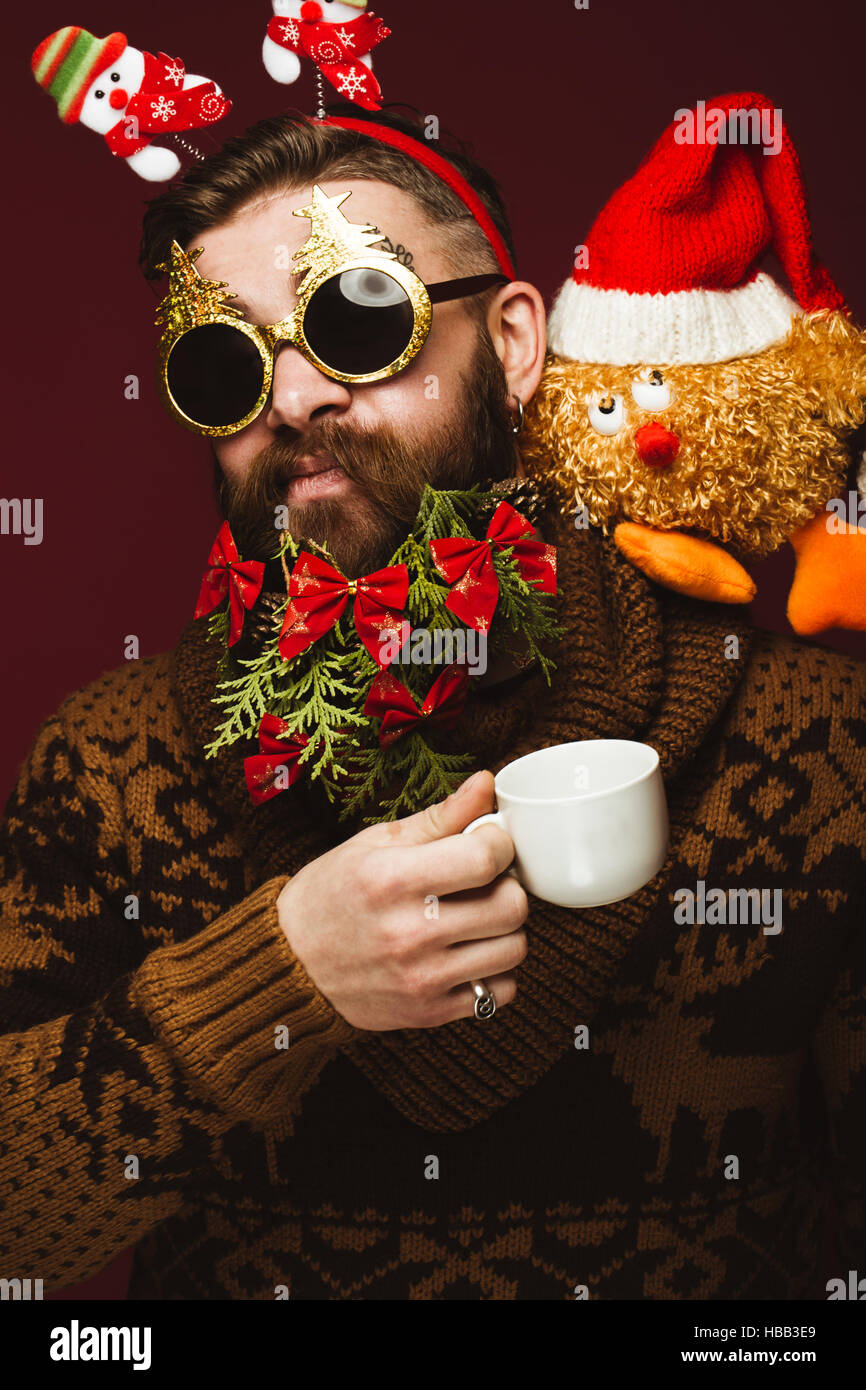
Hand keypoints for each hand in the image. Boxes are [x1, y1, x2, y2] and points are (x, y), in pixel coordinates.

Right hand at [277, 771, 527, 1029]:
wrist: (290, 964)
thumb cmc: (332, 894)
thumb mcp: (376, 843)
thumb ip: (440, 816)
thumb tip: (486, 783)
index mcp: (392, 879)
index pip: (486, 858)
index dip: (498, 843)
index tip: (486, 843)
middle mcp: (409, 932)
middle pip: (511, 906)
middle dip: (506, 885)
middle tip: (484, 882)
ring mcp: (421, 978)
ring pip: (514, 949)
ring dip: (504, 929)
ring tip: (476, 918)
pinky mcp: (430, 1013)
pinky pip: (501, 992)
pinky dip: (494, 972)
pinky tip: (468, 953)